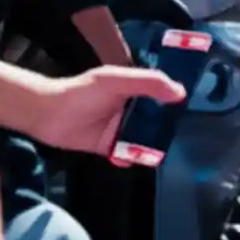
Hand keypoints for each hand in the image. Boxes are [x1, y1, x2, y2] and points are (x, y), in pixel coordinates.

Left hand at [30, 66, 186, 156]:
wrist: (48, 114)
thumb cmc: (82, 93)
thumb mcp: (116, 81)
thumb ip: (147, 83)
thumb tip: (179, 92)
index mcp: (132, 88)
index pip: (159, 93)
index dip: (173, 100)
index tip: (191, 109)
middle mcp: (128, 108)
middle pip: (154, 119)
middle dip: (165, 128)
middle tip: (180, 136)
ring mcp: (118, 128)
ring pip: (142, 139)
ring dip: (150, 146)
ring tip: (159, 152)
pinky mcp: (107, 146)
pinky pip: (125, 154)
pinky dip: (131, 158)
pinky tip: (131, 157)